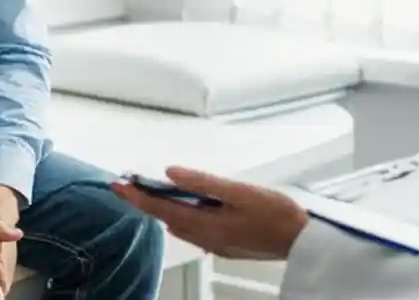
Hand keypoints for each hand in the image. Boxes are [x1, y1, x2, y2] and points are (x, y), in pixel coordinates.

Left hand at [112, 167, 308, 260]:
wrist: (301, 240)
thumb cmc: (275, 214)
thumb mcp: (238, 191)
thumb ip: (202, 182)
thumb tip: (171, 173)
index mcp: (205, 225)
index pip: (160, 209)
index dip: (136, 196)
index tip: (117, 185)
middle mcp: (205, 238)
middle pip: (167, 218)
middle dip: (146, 201)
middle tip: (128, 184)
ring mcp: (215, 244)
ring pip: (180, 225)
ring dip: (164, 209)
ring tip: (151, 191)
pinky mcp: (226, 245)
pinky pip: (195, 230)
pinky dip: (183, 216)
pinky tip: (188, 207)